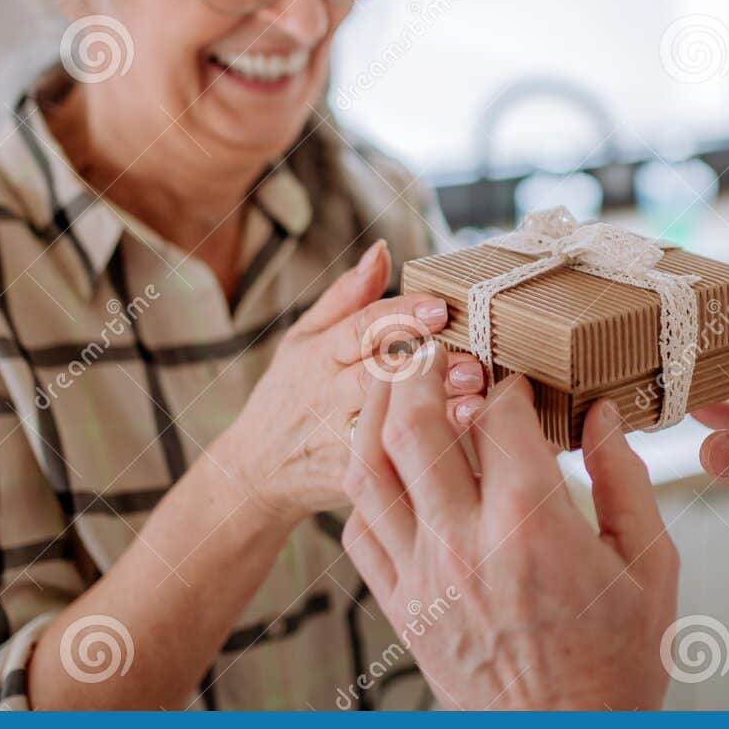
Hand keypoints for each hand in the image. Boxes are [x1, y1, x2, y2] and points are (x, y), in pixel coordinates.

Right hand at [217, 240, 486, 525]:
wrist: (254, 471)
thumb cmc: (290, 394)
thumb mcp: (303, 339)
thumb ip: (347, 297)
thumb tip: (382, 250)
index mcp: (319, 353)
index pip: (361, 326)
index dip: (402, 315)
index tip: (441, 307)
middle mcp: (327, 394)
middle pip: (377, 373)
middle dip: (424, 365)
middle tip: (472, 360)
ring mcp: (336, 438)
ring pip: (384, 423)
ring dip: (433, 411)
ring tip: (474, 399)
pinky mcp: (348, 478)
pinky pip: (389, 465)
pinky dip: (424, 455)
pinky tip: (461, 443)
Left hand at [342, 347, 678, 709]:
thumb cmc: (616, 661)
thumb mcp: (651, 563)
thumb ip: (626, 478)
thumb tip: (603, 414)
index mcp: (532, 525)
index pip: (497, 415)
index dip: (506, 380)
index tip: (517, 375)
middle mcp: (465, 543)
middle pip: (413, 423)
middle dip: (419, 368)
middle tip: (433, 345)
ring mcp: (423, 576)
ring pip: (368, 468)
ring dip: (374, 412)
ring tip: (392, 380)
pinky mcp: (400, 605)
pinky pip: (359, 528)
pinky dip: (364, 484)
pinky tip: (383, 461)